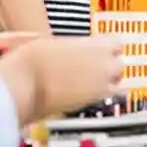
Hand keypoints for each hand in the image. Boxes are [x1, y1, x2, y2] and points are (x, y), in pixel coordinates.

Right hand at [0, 36, 123, 124]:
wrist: (27, 83)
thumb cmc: (33, 60)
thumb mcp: (53, 42)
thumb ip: (73, 47)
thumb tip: (74, 52)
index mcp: (97, 44)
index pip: (117, 44)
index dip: (108, 47)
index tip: (102, 49)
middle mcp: (105, 65)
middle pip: (119, 64)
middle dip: (110, 65)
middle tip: (96, 66)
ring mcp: (101, 85)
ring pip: (117, 83)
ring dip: (108, 81)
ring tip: (90, 82)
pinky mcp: (92, 103)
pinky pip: (106, 98)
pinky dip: (99, 95)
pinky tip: (83, 93)